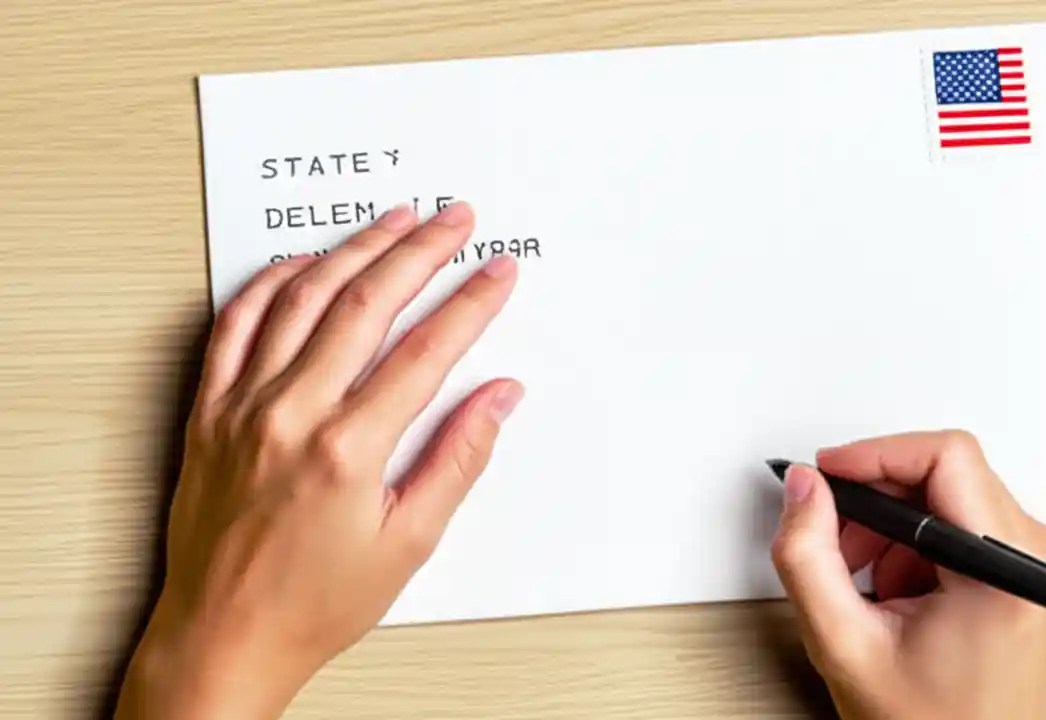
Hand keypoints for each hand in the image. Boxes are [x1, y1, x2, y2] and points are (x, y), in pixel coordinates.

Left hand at [116, 203, 522, 718]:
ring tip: (392, 221)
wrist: (222, 638)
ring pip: (302, 299)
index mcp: (348, 450)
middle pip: (366, 304)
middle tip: (454, 221)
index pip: (426, 351)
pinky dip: (267, 284)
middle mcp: (291, 415)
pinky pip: (234, 325)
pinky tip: (299, 263)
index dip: (470, 304)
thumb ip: (457, 460)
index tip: (497, 273)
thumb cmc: (315, 603)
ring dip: (352, 250)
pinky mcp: (209, 411)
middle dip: (420, 252)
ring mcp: (243, 407)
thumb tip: (498, 398)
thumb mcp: (408, 543)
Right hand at [770, 431, 1045, 719]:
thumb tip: (804, 488)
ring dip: (893, 529)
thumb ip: (808, 556)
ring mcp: (1043, 564)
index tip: (830, 471)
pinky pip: (963, 523)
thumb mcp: (844, 644)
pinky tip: (896, 591)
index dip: (876, 454)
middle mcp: (1043, 560)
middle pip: (946, 474)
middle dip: (876, 504)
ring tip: (865, 582)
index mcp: (1012, 575)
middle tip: (836, 542)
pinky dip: (916, 546)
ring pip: (949, 495)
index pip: (948, 458)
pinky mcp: (1031, 571)